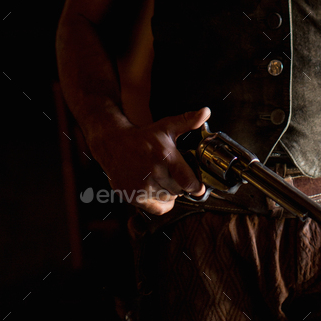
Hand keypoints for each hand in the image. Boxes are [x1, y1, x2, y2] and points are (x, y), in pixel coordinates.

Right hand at [88, 106, 210, 214]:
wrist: (114, 144)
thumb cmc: (144, 136)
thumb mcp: (167, 126)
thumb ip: (188, 121)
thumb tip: (206, 112)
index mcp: (164, 155)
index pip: (187, 180)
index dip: (196, 186)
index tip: (199, 187)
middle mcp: (153, 172)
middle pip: (179, 190)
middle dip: (182, 185)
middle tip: (177, 176)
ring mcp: (141, 186)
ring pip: (168, 199)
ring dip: (171, 193)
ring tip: (165, 179)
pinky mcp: (133, 196)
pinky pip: (157, 208)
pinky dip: (162, 203)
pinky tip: (159, 190)